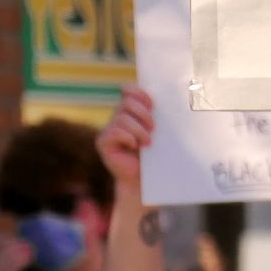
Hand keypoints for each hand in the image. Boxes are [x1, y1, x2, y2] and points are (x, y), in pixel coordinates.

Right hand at [98, 88, 154, 203]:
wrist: (143, 179)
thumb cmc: (154, 155)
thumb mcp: (158, 133)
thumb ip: (157, 117)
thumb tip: (168, 101)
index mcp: (130, 111)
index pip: (128, 90)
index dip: (139, 93)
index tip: (153, 105)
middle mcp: (117, 117)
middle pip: (126, 103)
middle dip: (143, 113)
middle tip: (154, 129)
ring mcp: (108, 129)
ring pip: (122, 118)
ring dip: (138, 130)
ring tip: (147, 143)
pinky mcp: (103, 142)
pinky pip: (114, 132)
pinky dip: (127, 137)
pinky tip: (134, 146)